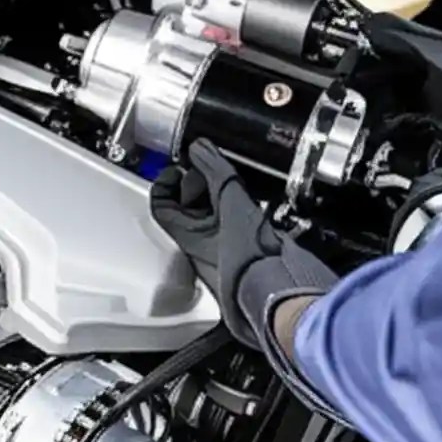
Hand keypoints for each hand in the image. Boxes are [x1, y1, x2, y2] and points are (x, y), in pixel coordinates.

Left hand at [151, 140, 283, 347]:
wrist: (281, 293)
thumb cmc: (252, 258)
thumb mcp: (231, 203)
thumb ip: (216, 172)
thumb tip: (199, 148)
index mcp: (186, 236)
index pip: (160, 204)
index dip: (166, 181)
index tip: (180, 166)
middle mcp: (197, 249)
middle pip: (185, 209)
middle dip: (196, 185)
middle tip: (211, 170)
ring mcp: (219, 255)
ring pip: (209, 219)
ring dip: (218, 199)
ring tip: (233, 185)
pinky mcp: (241, 258)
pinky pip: (229, 229)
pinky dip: (235, 213)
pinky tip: (251, 206)